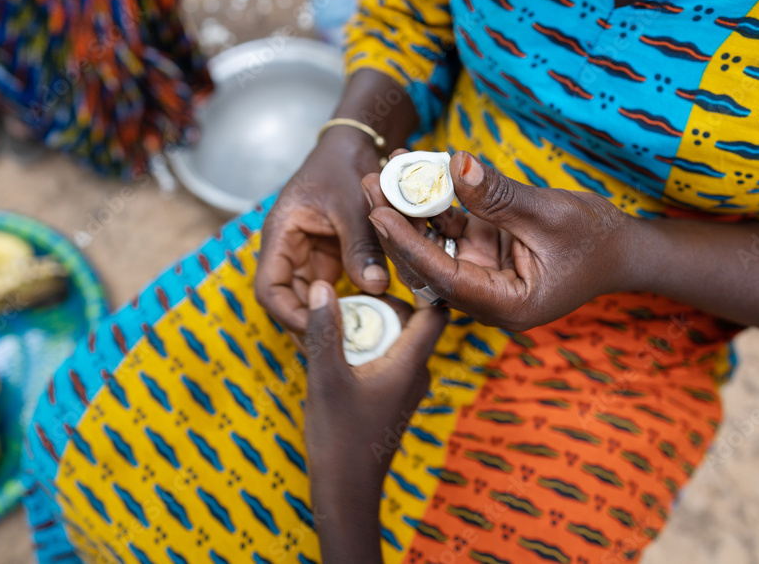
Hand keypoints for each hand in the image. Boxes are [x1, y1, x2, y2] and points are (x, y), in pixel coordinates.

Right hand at [254, 129, 389, 332]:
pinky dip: (348, 303)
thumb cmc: (343, 165)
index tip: (319, 329)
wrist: (354, 145)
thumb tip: (375, 288)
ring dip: (330, 318)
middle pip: (287, 300)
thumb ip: (361, 245)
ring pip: (311, 298)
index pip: (268, 288)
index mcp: (280, 235)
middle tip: (342, 349)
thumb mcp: (352, 204)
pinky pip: (333, 289)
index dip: (289, 314)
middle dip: (310, 324)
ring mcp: (309, 256)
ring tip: (356, 342)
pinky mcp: (329, 258)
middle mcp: (289, 250)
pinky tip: (369, 319)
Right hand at [301, 280, 446, 561]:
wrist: (346, 491)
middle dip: (383, 303)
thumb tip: (323, 284)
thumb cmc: (339, 437)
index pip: (435, 312)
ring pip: (399, 340)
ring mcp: (407, 387)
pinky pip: (390, 358)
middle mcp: (418, 373)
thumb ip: (325, 330)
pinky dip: (371, 346)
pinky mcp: (393, 398)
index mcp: (411, 363)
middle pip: (413, 321)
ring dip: (374, 325)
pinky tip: (341, 348)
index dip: (419, 285)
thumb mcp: (325, 377)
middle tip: (350, 290)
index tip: (390, 267)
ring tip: (341, 316)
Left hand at [362, 151, 637, 331]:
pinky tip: (413, 170)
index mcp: (506, 306)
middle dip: (397, 225)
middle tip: (370, 184)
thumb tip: (457, 164)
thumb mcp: (551, 213)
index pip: (446, 278)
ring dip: (409, 211)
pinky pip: (450, 231)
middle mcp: (487, 297)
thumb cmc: (598, 240)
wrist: (625, 249)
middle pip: (429, 265)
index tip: (379, 214)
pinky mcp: (483, 254)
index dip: (410, 246)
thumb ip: (501, 196)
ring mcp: (482, 275)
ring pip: (433, 246)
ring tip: (383, 171)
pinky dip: (433, 204)